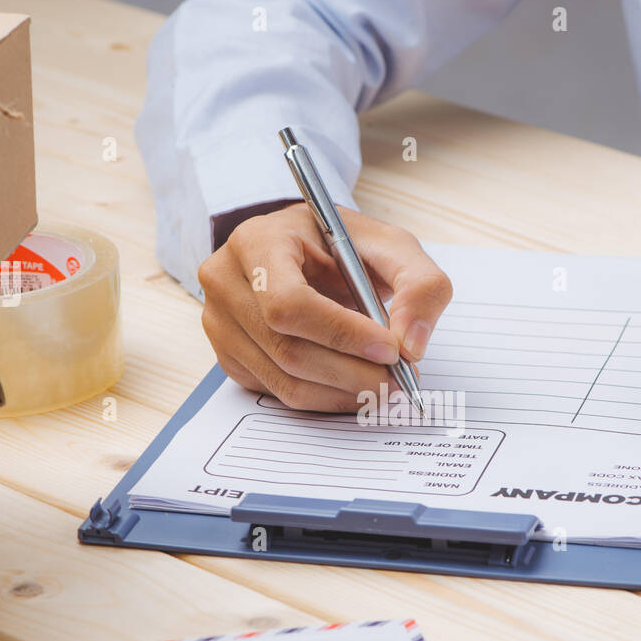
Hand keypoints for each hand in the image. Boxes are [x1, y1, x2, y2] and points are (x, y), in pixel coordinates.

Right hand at [197, 202, 451, 409]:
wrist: (306, 253)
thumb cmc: (343, 247)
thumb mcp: (391, 246)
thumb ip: (419, 284)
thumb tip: (411, 345)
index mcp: (257, 242)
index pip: (288, 302)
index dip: (342, 334)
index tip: (390, 349)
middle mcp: (226, 282)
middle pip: (288, 349)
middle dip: (353, 372)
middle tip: (398, 380)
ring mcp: (220, 324)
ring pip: (286, 380)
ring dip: (343, 392)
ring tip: (384, 385)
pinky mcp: (230, 358)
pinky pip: (279, 393)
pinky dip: (325, 398)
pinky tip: (353, 386)